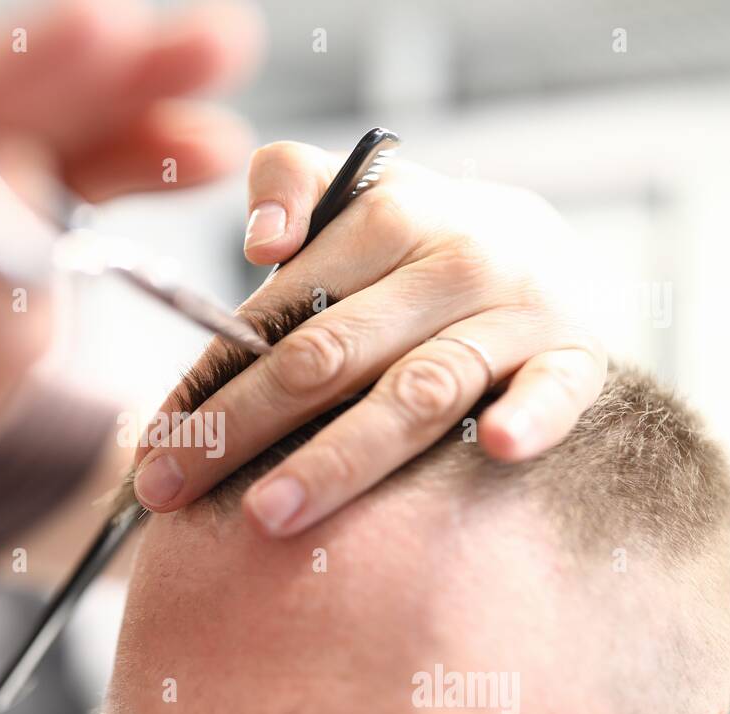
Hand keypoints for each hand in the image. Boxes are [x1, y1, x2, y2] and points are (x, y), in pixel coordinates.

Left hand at [132, 141, 606, 535]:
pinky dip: (533, 415)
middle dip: (238, 427)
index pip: (278, 310)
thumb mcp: (359, 194)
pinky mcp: (576, 360)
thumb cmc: (422, 246)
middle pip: (327, 355)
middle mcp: (455, 259)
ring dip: (341, 456)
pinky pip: (558, 392)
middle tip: (169, 490)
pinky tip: (499, 447)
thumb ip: (293, 183)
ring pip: (418, 390)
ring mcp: (519, 313)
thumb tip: (259, 240)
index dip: (206, 377)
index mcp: (390, 216)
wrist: (554, 254)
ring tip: (270, 514)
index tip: (152, 441)